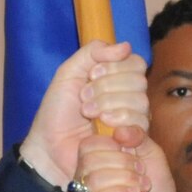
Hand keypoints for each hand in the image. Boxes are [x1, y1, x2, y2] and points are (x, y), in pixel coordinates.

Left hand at [17, 41, 148, 186]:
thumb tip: (125, 46)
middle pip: (138, 81)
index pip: (135, 63)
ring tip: (87, 113)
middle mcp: (129, 97)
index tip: (91, 75)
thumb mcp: (69, 73)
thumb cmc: (58, 111)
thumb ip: (92, 52)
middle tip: (83, 98)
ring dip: (109, 104)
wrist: (50, 145)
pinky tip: (102, 125)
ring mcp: (133, 119)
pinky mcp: (133, 140)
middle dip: (107, 87)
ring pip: (140, 101)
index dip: (115, 67)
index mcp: (117, 78)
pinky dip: (120, 120)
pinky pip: (140, 123)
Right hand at [68, 132, 191, 191]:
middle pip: (89, 159)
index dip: (112, 144)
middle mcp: (81, 181)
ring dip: (124, 179)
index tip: (135, 154)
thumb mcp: (150, 155)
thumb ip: (137, 136)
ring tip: (140, 186)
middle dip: (122, 163)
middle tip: (140, 172)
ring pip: (93, 179)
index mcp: (92, 163)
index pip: (88, 144)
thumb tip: (119, 131)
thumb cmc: (155, 191)